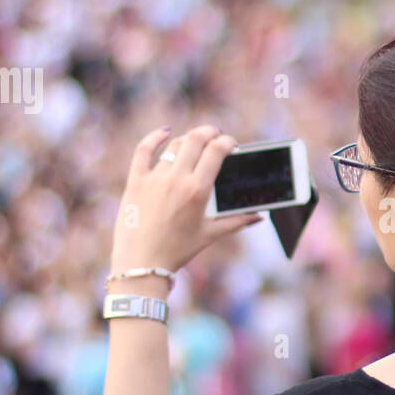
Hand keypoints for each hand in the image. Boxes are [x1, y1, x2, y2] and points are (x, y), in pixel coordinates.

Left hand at [110, 125, 261, 273]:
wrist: (142, 262)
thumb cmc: (178, 250)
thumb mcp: (209, 235)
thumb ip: (236, 222)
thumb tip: (259, 217)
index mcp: (197, 191)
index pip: (216, 151)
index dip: (227, 141)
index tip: (231, 144)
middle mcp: (176, 179)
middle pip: (196, 139)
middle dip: (209, 132)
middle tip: (215, 135)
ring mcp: (154, 178)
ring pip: (175, 145)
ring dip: (189, 138)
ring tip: (196, 141)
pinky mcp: (136, 181)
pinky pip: (143, 151)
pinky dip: (155, 138)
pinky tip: (165, 132)